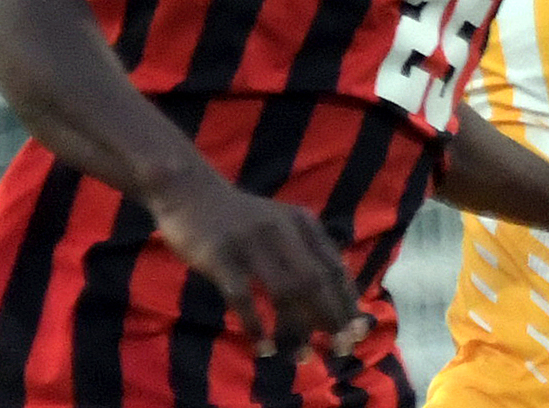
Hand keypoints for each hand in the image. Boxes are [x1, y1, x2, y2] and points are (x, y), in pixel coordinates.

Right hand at [148, 173, 367, 358]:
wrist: (191, 192)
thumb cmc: (240, 218)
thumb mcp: (282, 223)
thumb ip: (305, 251)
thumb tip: (331, 296)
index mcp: (303, 224)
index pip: (335, 267)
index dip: (348, 301)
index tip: (357, 330)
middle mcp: (283, 231)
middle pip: (316, 281)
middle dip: (331, 318)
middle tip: (339, 349)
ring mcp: (252, 243)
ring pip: (285, 292)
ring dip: (296, 329)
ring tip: (301, 356)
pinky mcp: (221, 257)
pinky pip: (243, 297)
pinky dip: (255, 325)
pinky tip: (262, 347)